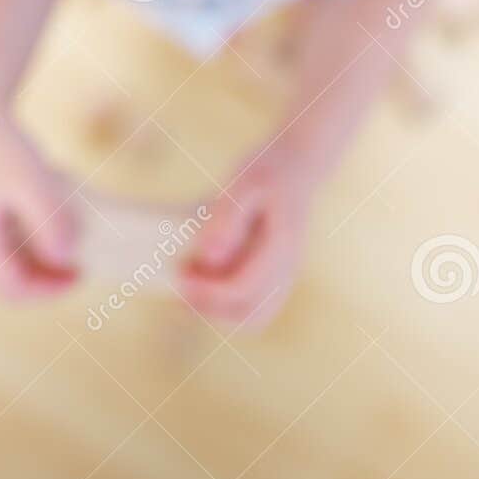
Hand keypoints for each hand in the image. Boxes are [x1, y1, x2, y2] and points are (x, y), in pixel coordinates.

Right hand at [0, 109, 81, 301]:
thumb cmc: (3, 146)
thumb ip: (49, 220)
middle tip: (82, 264)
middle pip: (11, 280)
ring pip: (13, 261)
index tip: (80, 274)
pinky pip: (14, 240)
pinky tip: (60, 217)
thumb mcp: (33, 181)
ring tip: (76, 241)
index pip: (11, 289)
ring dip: (43, 260)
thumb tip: (65, 258)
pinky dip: (38, 239)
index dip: (47, 290)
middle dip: (47, 278)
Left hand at [178, 141, 316, 331]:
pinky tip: (202, 276)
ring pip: (252, 315)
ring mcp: (285, 274)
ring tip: (188, 280)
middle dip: (210, 309)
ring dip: (216, 309)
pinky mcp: (275, 273)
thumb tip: (208, 257)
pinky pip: (253, 303)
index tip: (179, 279)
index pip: (243, 289)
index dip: (208, 293)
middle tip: (179, 285)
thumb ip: (226, 217)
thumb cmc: (268, 168)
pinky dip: (225, 301)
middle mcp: (287, 268)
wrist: (298, 163)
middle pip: (249, 314)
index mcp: (281, 246)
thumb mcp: (244, 181)